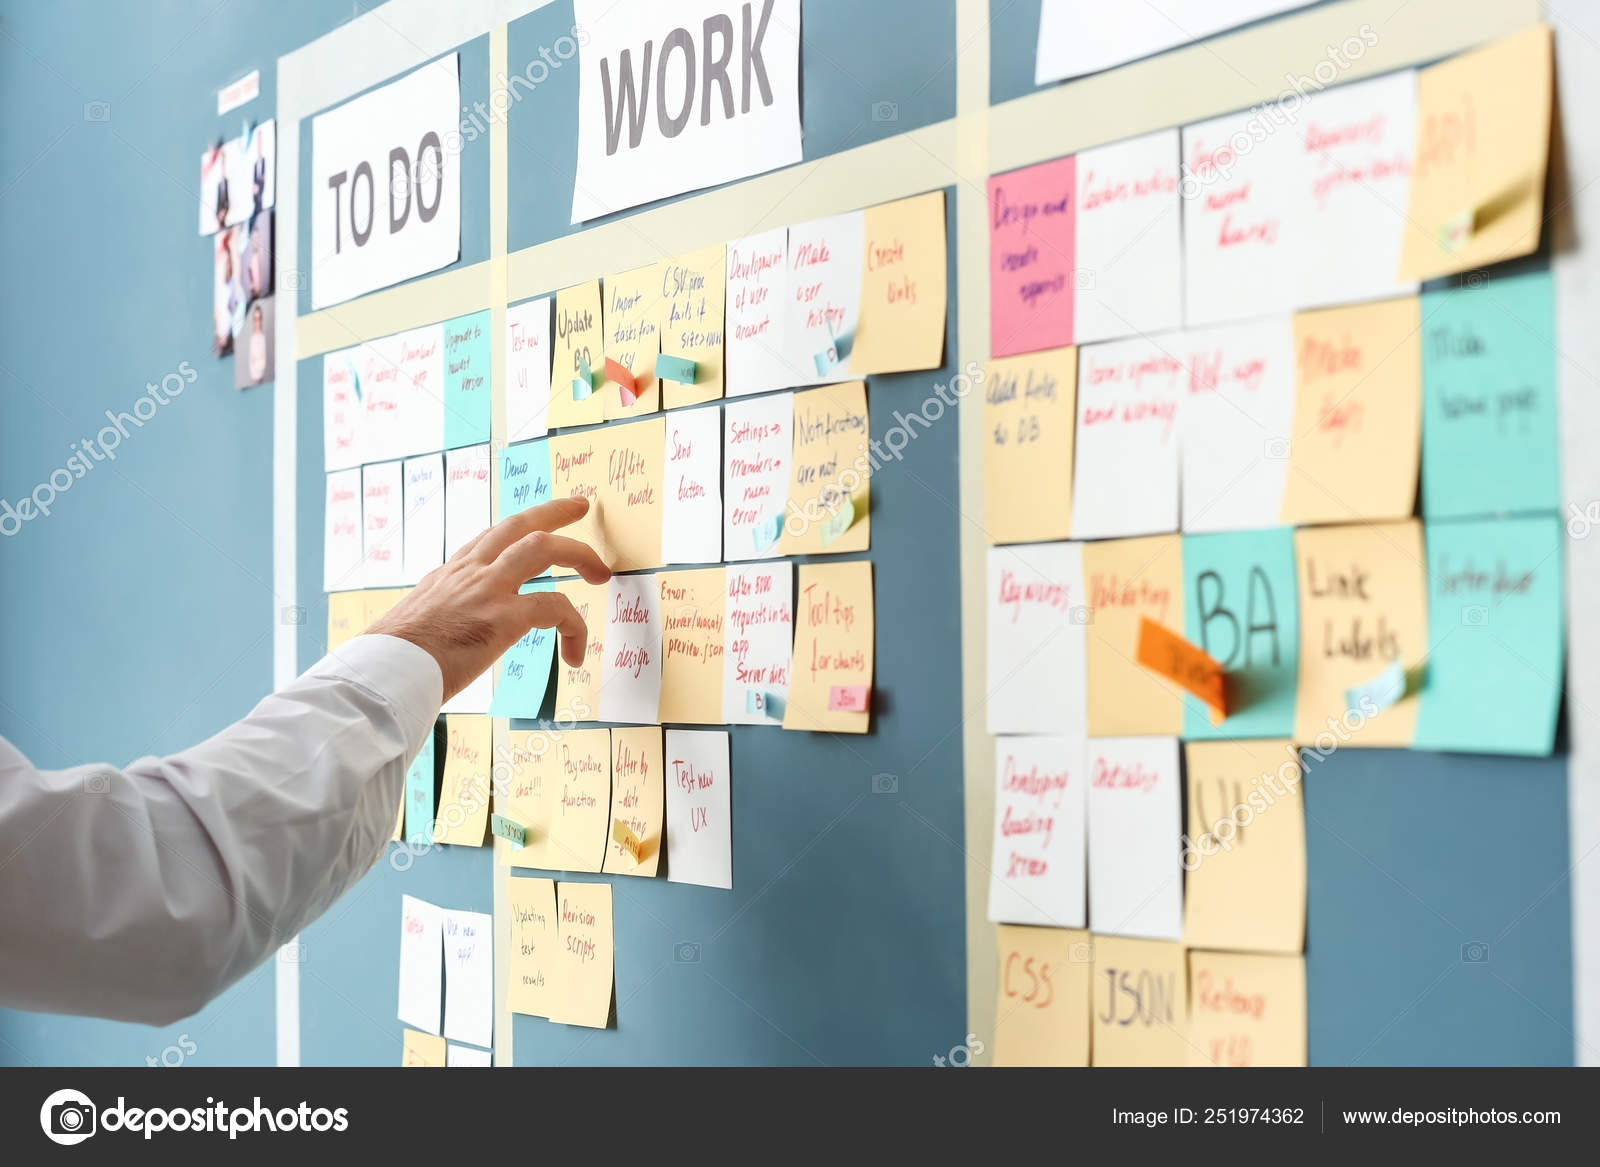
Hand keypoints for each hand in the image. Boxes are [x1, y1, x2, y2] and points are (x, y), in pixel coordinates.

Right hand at [369, 498, 610, 701]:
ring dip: (578, 554)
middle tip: (580, 507)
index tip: (536, 524)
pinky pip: (557, 607)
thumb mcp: (412, 626)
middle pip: (519, 525)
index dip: (518, 528)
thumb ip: (436, 620)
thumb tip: (435, 635)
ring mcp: (487, 590)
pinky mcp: (503, 617)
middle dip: (554, 511)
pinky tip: (576, 654)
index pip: (489, 538)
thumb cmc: (391, 662)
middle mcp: (468, 572)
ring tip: (600, 573)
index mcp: (447, 575)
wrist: (383, 674)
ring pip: (543, 547)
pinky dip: (575, 628)